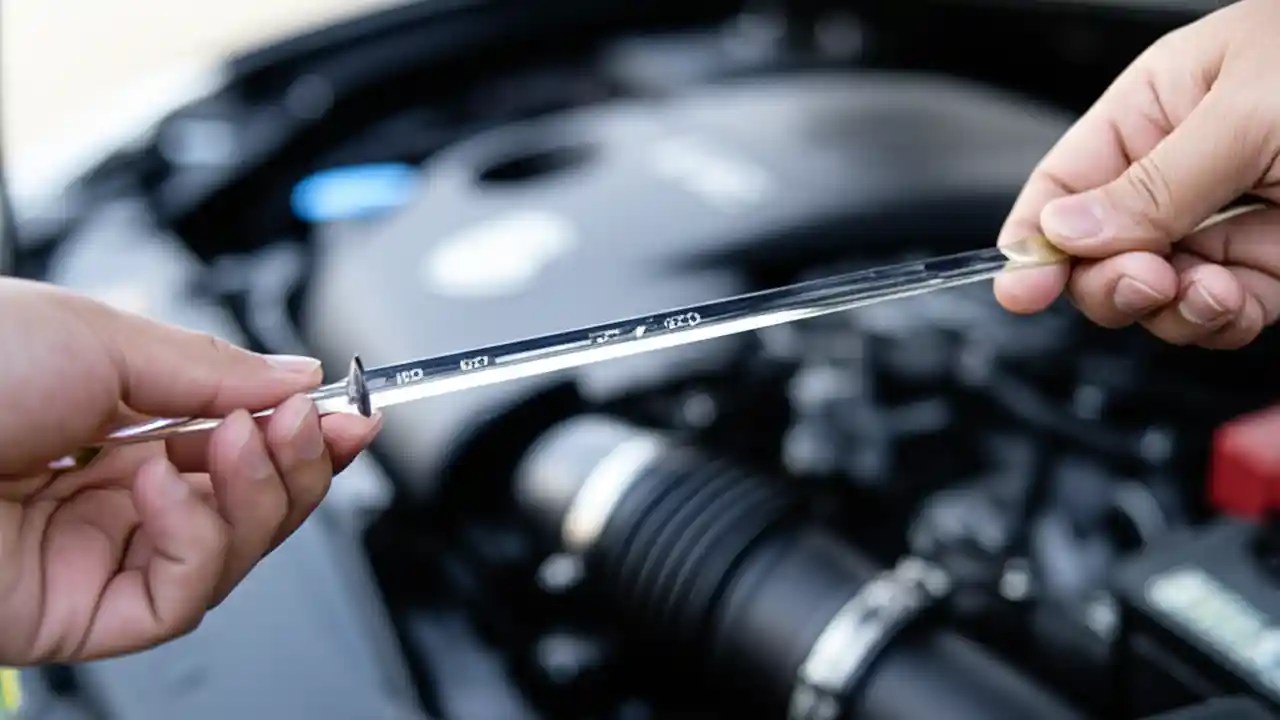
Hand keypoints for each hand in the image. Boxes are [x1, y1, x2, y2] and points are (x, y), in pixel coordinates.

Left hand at [0, 277, 381, 663]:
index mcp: (120, 426)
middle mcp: (115, 494)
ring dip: (258, 497)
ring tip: (237, 438)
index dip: (306, 434)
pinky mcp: (78, 615)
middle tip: (312, 425)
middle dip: (296, 465)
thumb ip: (213, 369)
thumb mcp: (104, 337)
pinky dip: (197, 540)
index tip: (355, 412)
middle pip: (251, 506)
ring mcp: (98, 555)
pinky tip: (164, 486)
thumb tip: (298, 377)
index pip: (241, 445)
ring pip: (230, 556)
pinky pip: (179, 597)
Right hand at [994, 0, 1279, 348]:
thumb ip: (1152, 182)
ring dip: (1171, 307)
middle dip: (1112, 278)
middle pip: (1099, 252)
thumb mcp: (1248, 112)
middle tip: (1145, 279)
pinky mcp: (1271, 272)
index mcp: (1161, 106)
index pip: (1066, 181)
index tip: (1022, 287)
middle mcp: (1183, 170)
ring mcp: (1227, 225)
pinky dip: (1217, 321)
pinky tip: (1238, 302)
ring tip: (1210, 288)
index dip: (1033, 237)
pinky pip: (1214, 314)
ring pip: (1154, 295)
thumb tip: (1063, 229)